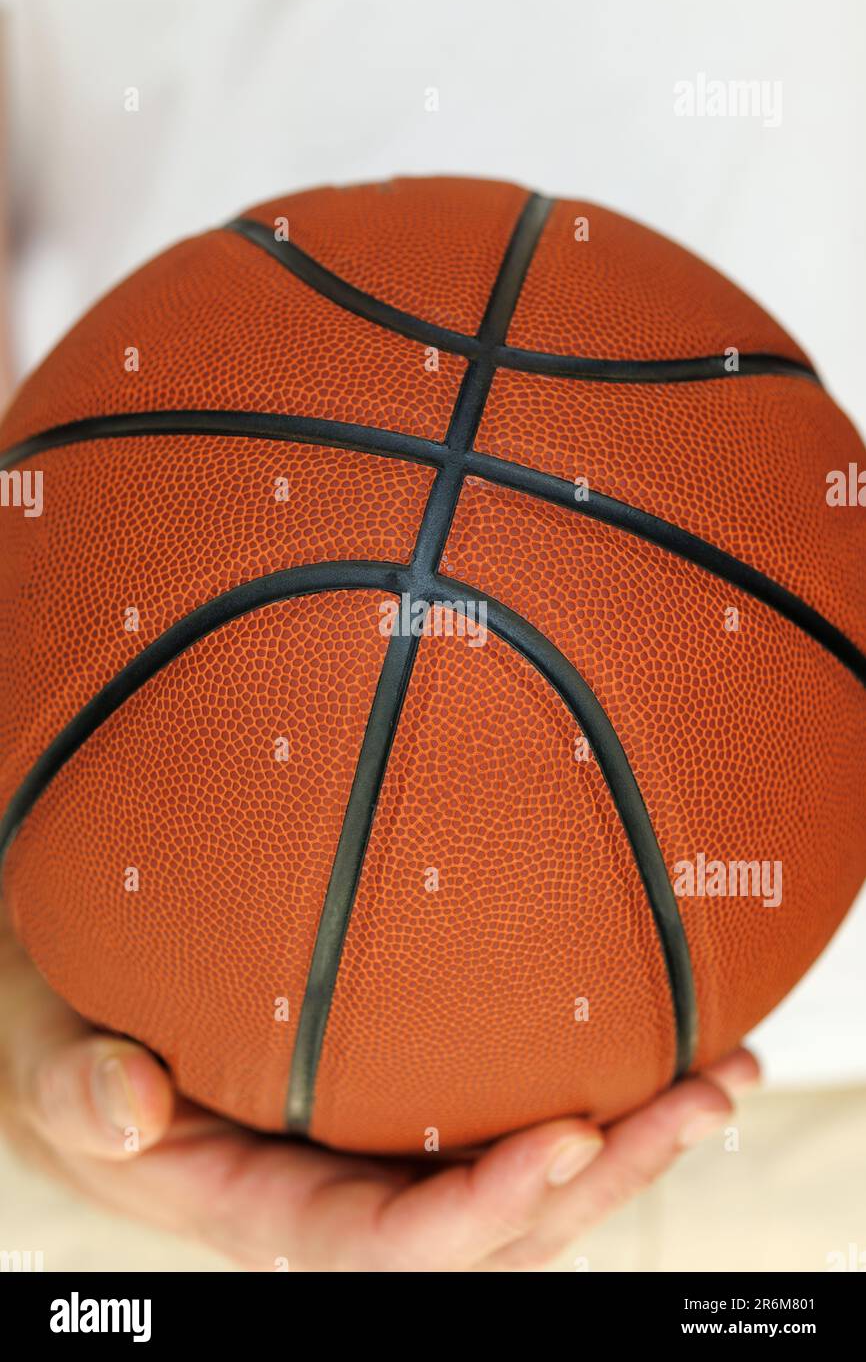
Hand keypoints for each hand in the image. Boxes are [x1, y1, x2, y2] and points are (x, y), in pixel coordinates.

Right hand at [0, 902, 758, 1271]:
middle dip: (611, 1174)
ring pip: (535, 1197)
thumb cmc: (89, 1059)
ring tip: (726, 1076)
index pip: (392, 1245)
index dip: (482, 1209)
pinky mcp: (416, 1130)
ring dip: (636, 1144)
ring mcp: (395, 1175)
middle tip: (705, 1095)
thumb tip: (129, 1103)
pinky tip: (663, 1059)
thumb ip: (82, 1092)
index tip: (564, 1139)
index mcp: (276, 1214)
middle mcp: (354, 1210)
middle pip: (504, 1233)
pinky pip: (516, 1141)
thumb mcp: (64, 1068)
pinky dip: (601, 1111)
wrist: (113, 1059)